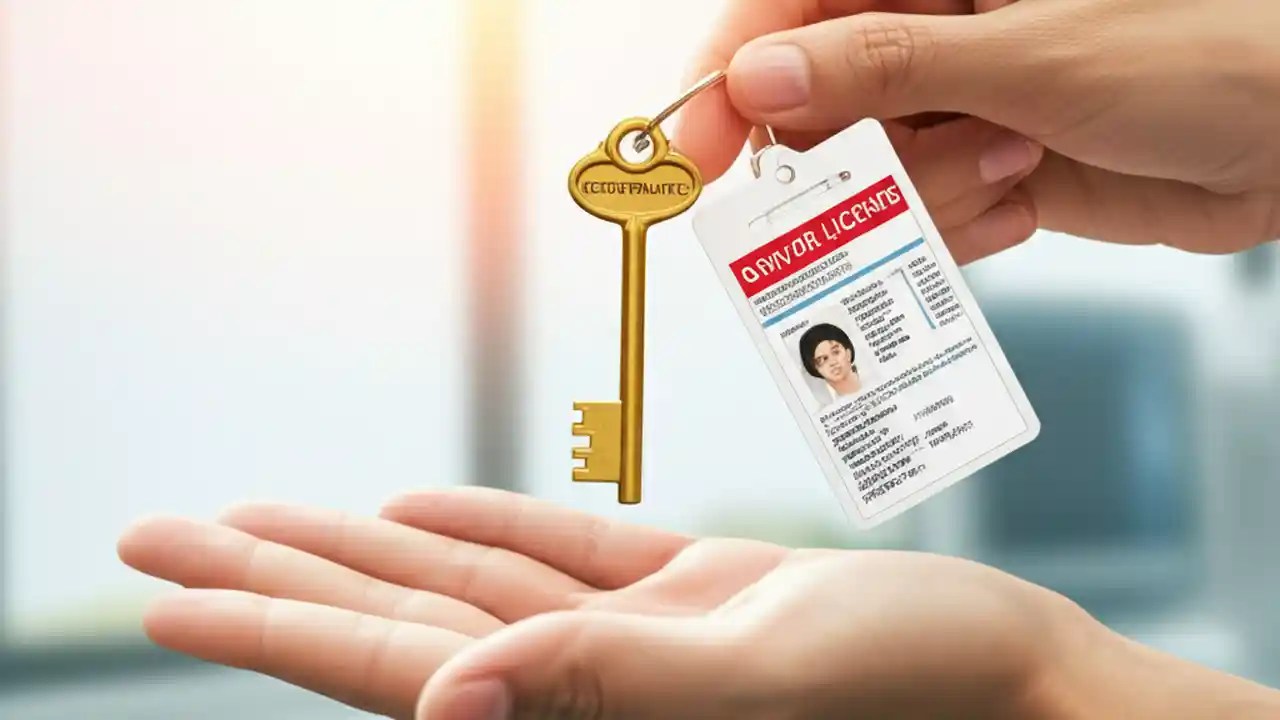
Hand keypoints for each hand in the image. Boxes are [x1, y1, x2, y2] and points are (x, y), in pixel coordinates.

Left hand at [118, 488, 1279, 718]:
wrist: (1023, 677)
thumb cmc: (925, 689)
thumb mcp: (761, 675)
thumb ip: (605, 682)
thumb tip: (448, 701)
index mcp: (588, 716)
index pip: (389, 669)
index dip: (271, 626)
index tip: (167, 593)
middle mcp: (589, 687)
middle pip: (396, 623)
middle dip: (275, 579)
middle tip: (156, 539)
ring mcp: (632, 642)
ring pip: (463, 584)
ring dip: (358, 548)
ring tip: (256, 520)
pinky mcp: (687, 597)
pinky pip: (561, 559)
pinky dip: (486, 528)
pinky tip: (413, 513)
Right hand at [676, 0, 1279, 255]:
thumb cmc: (1207, 49)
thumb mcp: (1033, 55)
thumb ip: (887, 68)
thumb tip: (763, 80)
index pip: (790, 11)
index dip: (732, 76)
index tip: (698, 148)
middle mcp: (938, 33)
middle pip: (817, 106)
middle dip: (853, 157)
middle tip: (906, 169)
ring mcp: (960, 104)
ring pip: (869, 175)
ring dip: (926, 197)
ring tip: (1013, 169)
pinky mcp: (987, 168)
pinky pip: (922, 219)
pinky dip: (960, 229)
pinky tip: (1024, 200)